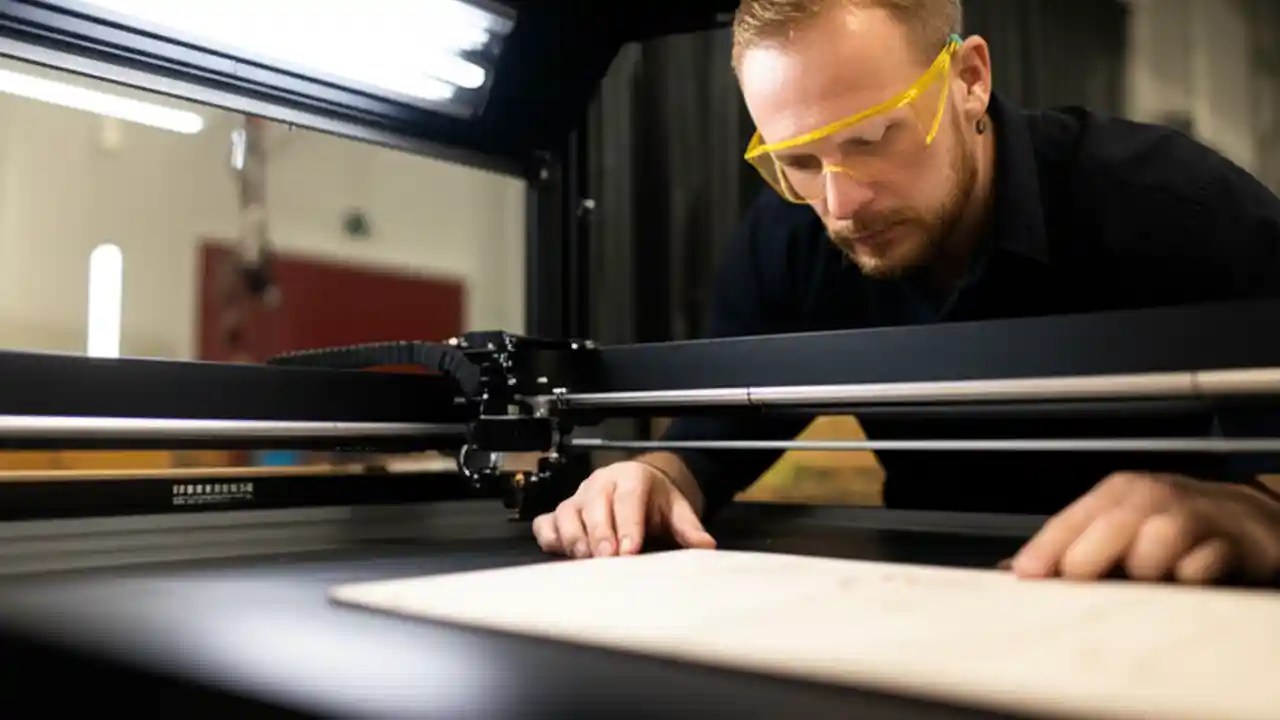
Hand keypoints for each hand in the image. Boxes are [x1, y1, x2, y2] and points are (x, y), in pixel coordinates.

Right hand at [531, 458, 716, 558]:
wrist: (638, 483)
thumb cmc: (654, 498)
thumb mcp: (676, 508)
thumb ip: (689, 528)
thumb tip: (705, 546)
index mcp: (632, 477)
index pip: (628, 498)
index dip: (627, 524)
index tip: (630, 549)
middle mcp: (601, 484)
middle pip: (594, 505)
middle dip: (600, 533)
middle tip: (607, 558)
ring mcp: (578, 498)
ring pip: (567, 513)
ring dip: (574, 537)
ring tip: (584, 559)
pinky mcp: (562, 512)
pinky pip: (546, 523)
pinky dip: (549, 538)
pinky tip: (560, 553)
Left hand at [1011, 472, 1279, 584]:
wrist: (1246, 521)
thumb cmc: (1172, 530)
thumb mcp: (1120, 530)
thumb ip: (1071, 549)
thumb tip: (1013, 572)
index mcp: (1117, 494)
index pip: (1071, 520)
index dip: (1046, 548)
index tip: (1025, 576)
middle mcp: (1152, 497)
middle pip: (1109, 526)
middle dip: (1089, 562)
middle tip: (1082, 589)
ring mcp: (1195, 516)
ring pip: (1157, 543)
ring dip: (1146, 571)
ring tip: (1148, 585)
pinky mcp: (1234, 542)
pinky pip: (1204, 566)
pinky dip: (1191, 580)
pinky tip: (1187, 587)